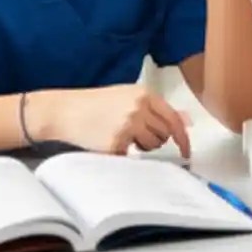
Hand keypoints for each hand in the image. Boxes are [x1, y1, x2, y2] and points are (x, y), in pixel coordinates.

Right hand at [33, 85, 192, 158]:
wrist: (64, 111)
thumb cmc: (96, 104)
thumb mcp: (128, 97)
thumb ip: (157, 109)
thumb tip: (187, 121)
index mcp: (144, 94)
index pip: (174, 118)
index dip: (183, 137)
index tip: (187, 150)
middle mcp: (139, 109)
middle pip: (164, 134)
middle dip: (155, 138)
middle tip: (136, 134)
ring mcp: (128, 126)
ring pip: (152, 146)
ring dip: (142, 146)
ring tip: (122, 134)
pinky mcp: (116, 143)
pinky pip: (131, 156)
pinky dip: (123, 153)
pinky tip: (109, 141)